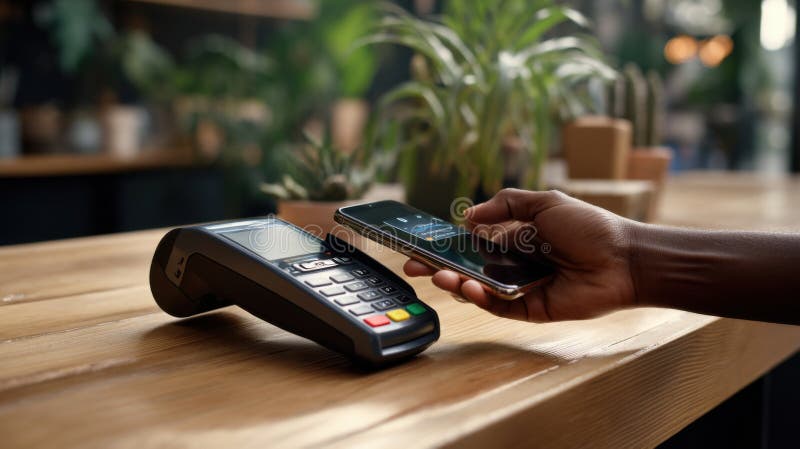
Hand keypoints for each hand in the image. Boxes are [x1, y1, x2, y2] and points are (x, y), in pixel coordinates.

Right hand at [404, 189, 637, 321]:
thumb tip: (469, 216)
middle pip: (469, 267)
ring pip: (479, 288)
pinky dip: (480, 297)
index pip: (473, 242)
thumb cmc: (590, 227)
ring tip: (437, 276)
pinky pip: (499, 306)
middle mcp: (515, 263)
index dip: (448, 243)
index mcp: (516, 238)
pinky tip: (468, 286)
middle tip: (412, 264)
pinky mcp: (531, 309)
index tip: (422, 241)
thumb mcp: (545, 202)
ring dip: (455, 282)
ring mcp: (521, 287)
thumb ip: (507, 204)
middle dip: (440, 266)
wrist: (624, 259)